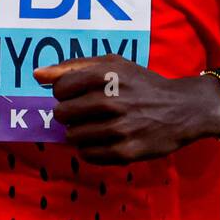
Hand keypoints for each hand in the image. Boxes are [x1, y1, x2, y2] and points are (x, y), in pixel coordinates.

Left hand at [35, 55, 219, 164]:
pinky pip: (87, 155)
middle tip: (88, 112)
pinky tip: (105, 139)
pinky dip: (91, 149)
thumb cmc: (142, 84)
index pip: (60, 88)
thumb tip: (37, 74)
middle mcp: (112, 101)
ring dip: (80, 132)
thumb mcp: (113, 64)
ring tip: (97, 126)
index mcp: (106, 75)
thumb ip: (73, 66)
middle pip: (62, 113)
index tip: (79, 93)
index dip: (65, 92)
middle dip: (70, 113)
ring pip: (72, 136)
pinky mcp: (125, 152)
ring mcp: (118, 128)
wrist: (182, 109)